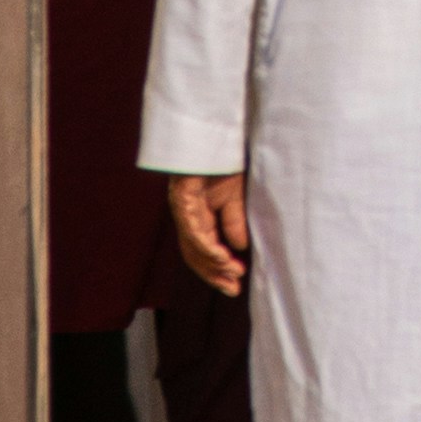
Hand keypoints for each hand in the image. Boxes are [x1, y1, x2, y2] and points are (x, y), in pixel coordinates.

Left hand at [167, 171, 249, 297]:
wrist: (214, 132)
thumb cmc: (224, 161)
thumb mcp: (236, 197)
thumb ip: (234, 222)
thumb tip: (239, 248)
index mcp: (198, 216)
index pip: (203, 252)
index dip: (218, 271)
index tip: (236, 285)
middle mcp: (187, 216)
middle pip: (195, 256)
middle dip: (214, 275)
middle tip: (233, 289)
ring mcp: (182, 208)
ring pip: (193, 247)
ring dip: (213, 264)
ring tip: (233, 272)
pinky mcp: (181, 198)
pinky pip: (193, 230)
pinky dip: (208, 247)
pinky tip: (223, 256)